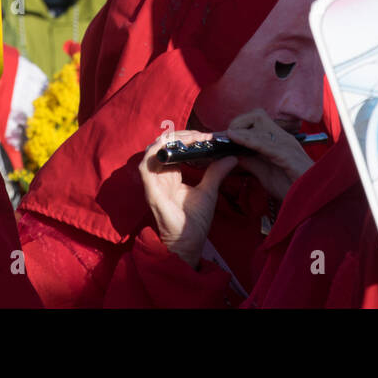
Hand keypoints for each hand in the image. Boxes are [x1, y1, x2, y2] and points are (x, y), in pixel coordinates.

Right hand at [139, 130, 237, 269]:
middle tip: (201, 134)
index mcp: (171, 175)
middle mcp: (160, 176)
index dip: (188, 138)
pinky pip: (146, 165)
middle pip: (164, 145)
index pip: (174, 148)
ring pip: (154, 150)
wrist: (189, 242)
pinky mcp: (150, 189)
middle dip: (181, 135)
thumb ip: (216, 172)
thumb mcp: (209, 191)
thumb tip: (231, 157)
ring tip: (192, 138)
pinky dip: (157, 152)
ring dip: (171, 140)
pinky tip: (173, 147)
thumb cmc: (195, 220)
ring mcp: (153, 182)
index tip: (207, 135)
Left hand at [225, 109, 314, 201]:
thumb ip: (249, 160)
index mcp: (278, 140)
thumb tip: (231, 152)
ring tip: (225, 137)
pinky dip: (248, 139)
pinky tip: (235, 139)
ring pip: (260, 124)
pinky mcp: (288, 156)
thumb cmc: (292, 187)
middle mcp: (283, 137)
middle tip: (227, 138)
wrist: (313, 201)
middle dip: (238, 123)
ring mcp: (287, 144)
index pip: (256, 120)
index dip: (239, 125)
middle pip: (257, 115)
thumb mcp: (264, 172)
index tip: (225, 137)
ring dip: (239, 130)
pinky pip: (265, 143)